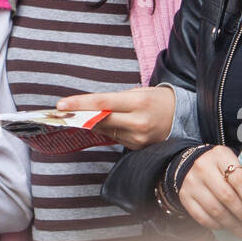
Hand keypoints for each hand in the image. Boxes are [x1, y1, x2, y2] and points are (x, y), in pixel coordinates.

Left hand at [57, 86, 173, 148]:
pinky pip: (114, 138)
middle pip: (100, 120)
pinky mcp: (137, 148)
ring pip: (104, 130)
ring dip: (90, 123)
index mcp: (138, 102)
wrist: (182, 118)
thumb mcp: (138, 92)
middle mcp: (138, 122)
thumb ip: (114, 100)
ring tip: (75, 116)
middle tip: (59, 113)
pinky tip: (100, 124)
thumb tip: (88, 108)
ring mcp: (138, 138)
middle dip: (78, 116)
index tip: (60, 105)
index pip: (102, 103)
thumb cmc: (157, 99)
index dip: (79, 104)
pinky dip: (105, 130)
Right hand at [176, 145, 241, 240]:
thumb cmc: (218, 165)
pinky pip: (201, 217)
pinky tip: (226, 228)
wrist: (188, 161)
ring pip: (215, 210)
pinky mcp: (185, 196)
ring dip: (233, 226)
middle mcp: (203, 168)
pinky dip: (216, 225)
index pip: (239, 180)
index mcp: (220, 156)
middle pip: (227, 197)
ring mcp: (192, 183)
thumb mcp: (231, 162)